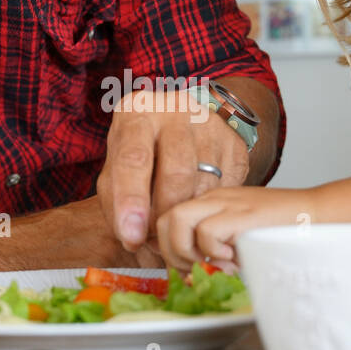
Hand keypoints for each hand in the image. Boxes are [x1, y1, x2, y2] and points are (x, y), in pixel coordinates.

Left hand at [96, 86, 249, 251]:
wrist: (184, 123)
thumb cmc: (142, 148)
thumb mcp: (118, 163)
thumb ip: (116, 198)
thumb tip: (131, 238)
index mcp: (139, 112)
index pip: (134, 159)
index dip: (131, 200)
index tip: (132, 236)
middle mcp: (176, 111)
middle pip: (176, 173)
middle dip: (164, 214)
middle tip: (154, 237)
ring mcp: (210, 124)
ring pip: (204, 185)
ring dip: (187, 217)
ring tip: (172, 225)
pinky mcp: (234, 144)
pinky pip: (225, 189)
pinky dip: (208, 209)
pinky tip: (196, 210)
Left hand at [155, 186, 319, 273]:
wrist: (319, 216)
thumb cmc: (283, 232)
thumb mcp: (241, 240)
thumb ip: (216, 252)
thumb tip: (192, 277)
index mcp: (211, 204)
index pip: (167, 219)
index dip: (167, 248)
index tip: (185, 269)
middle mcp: (214, 198)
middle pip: (165, 218)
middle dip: (171, 251)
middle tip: (195, 269)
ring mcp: (228, 203)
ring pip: (177, 219)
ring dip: (188, 250)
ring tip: (213, 263)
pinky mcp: (243, 213)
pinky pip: (207, 231)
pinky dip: (212, 251)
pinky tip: (233, 258)